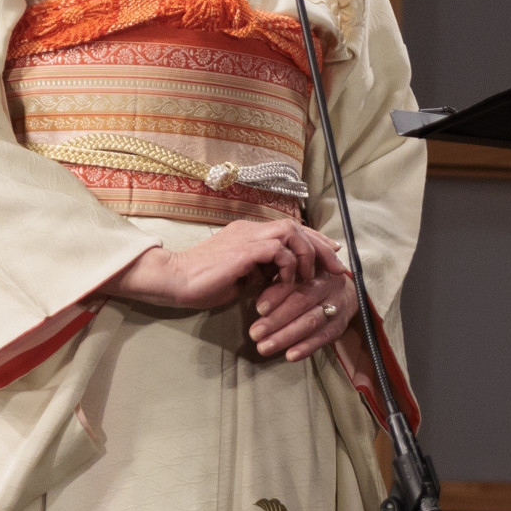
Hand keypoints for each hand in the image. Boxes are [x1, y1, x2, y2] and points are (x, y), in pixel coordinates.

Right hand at [103, 218, 341, 318]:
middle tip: (335, 266)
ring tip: (309, 277)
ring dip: (306, 255)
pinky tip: (287, 284)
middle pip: (296, 226)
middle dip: (321, 245)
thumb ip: (260, 273)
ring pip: (291, 233)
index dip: (314, 238)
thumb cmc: (202, 282)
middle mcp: (250, 229)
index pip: (288, 228)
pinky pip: (279, 251)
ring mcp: (247, 236)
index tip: (332, 251)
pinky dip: (288, 268)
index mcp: (248, 233)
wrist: (175, 279)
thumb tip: (280, 279)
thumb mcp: (240, 277)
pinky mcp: (244, 250)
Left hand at [247, 246, 360, 362]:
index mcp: (314, 267)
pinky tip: (290, 356)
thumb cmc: (309, 280)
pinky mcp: (339, 325)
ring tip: (264, 347)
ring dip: (286, 336)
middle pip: (302, 302)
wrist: (345, 291)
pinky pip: (323, 338)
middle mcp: (328, 285)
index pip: (294, 280)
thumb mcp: (296, 272)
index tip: (259, 309)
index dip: (276, 294)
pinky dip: (306, 347)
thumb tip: (256, 296)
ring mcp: (336, 306)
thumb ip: (278, 279)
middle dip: (276, 320)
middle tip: (255, 333)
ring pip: (311, 322)